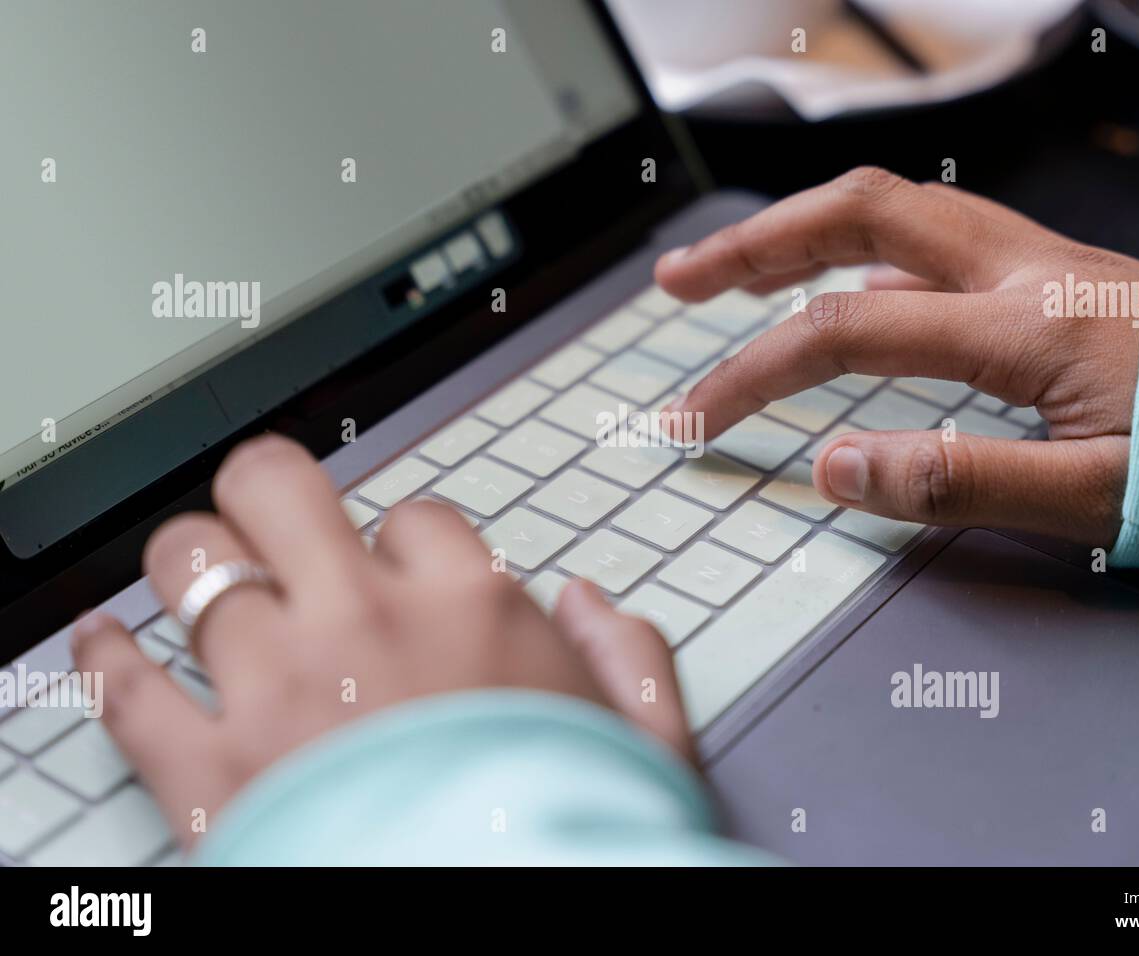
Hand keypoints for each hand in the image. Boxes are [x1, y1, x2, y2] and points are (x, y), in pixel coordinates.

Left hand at [72, 434, 691, 845]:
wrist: (496, 923)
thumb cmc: (568, 837)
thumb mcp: (648, 746)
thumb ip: (630, 656)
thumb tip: (590, 601)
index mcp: (472, 607)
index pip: (417, 516)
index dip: (405, 541)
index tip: (400, 573)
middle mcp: (366, 622)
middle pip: (279, 489)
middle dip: (270, 492)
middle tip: (271, 518)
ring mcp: (276, 689)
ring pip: (193, 565)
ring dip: (193, 562)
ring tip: (200, 576)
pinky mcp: (207, 771)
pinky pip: (125, 687)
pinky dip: (104, 657)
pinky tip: (104, 640)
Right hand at [656, 167, 1138, 545]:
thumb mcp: (1093, 501)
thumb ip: (957, 483)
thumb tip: (836, 468)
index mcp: (1024, 327)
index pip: (845, 330)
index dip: (752, 373)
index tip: (697, 420)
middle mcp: (1023, 271)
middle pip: (859, 215)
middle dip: (754, 246)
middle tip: (681, 283)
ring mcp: (1040, 263)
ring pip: (896, 210)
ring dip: (802, 231)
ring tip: (732, 271)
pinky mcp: (1055, 277)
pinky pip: (935, 238)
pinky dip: (864, 251)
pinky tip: (842, 285)